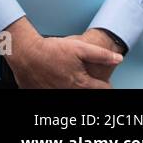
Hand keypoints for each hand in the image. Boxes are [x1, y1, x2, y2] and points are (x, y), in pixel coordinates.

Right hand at [2, 20, 120, 88]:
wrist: (24, 52)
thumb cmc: (49, 50)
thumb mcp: (78, 47)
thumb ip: (100, 55)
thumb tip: (118, 58)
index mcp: (82, 85)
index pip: (104, 90)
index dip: (104, 84)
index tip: (101, 81)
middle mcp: (70, 93)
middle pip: (88, 94)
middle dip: (88, 86)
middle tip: (81, 77)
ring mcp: (55, 95)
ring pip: (72, 95)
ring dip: (72, 88)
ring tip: (66, 77)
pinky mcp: (42, 95)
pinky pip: (54, 94)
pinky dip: (56, 88)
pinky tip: (53, 80)